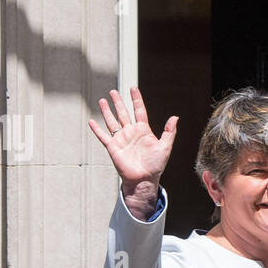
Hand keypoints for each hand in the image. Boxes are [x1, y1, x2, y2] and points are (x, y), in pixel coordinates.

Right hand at [88, 86, 177, 217]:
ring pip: (112, 121)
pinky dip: (97, 129)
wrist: (144, 179)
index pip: (139, 111)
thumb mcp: (165, 147)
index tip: (133, 89)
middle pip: (123, 113)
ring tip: (102, 100)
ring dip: (106, 111)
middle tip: (113, 91)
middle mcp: (131, 132)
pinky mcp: (113, 147)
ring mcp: (121, 139)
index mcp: (143, 130)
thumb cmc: (155, 165)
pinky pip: (103, 136)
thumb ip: (169, 132)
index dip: (136, 100)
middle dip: (118, 102)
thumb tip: (175, 117)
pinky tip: (91, 121)